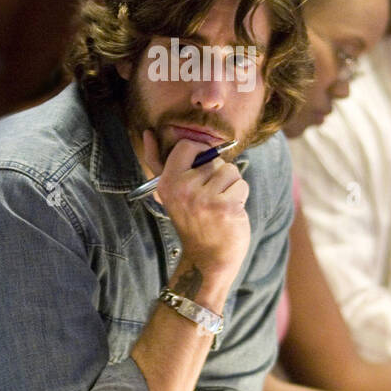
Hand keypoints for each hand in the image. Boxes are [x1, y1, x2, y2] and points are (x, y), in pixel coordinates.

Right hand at [142, 130, 250, 281]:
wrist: (208, 258)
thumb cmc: (193, 221)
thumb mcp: (171, 192)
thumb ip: (160, 163)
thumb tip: (148, 133)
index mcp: (167, 183)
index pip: (187, 146)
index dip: (200, 152)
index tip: (201, 170)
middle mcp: (182, 189)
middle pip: (214, 159)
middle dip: (218, 175)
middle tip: (209, 199)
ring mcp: (203, 199)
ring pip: (230, 171)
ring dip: (231, 186)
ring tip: (220, 204)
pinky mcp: (224, 207)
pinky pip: (242, 185)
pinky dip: (240, 196)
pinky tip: (229, 212)